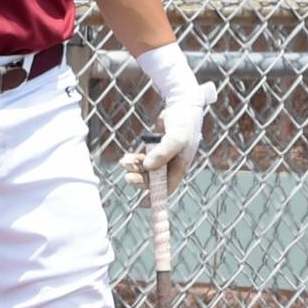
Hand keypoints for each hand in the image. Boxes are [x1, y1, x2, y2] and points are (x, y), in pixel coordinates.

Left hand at [123, 81, 217, 195]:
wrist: (182, 102)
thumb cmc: (183, 121)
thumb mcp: (176, 137)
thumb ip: (163, 153)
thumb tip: (148, 168)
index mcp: (181, 165)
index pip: (168, 186)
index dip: (157, 197)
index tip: (143, 204)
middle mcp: (173, 163)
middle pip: (154, 180)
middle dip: (140, 180)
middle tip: (128, 178)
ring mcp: (164, 155)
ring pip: (146, 169)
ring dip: (134, 169)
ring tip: (124, 162)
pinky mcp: (156, 147)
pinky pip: (143, 159)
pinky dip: (134, 160)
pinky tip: (126, 158)